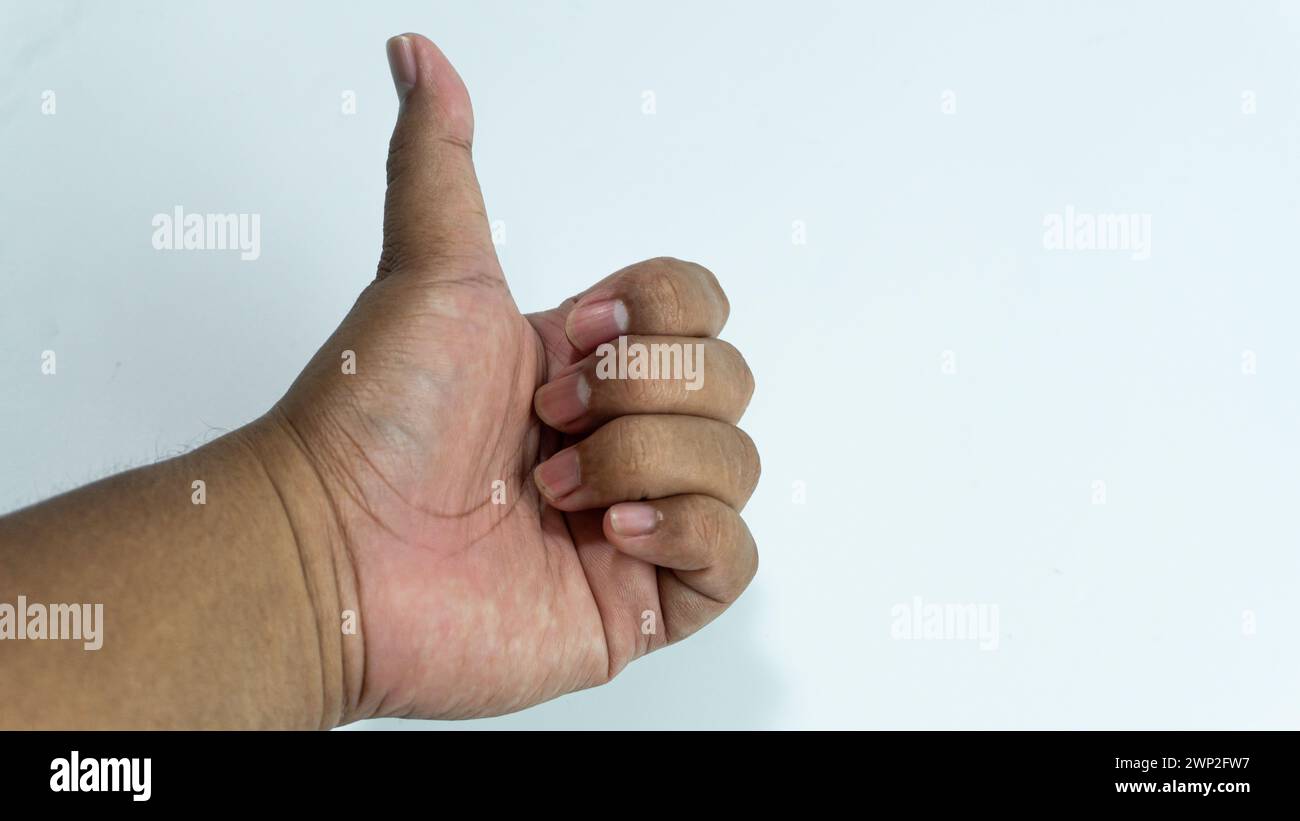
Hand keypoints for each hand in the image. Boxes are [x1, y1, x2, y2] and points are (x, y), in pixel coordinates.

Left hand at [260, 34, 759, 720]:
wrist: (335, 551)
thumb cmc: (371, 420)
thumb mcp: (428, 271)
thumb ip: (439, 162)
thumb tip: (418, 56)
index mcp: (587, 365)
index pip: (700, 311)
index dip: (655, 316)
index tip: (570, 336)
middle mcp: (619, 438)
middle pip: (730, 382)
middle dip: (639, 394)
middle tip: (547, 421)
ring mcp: (635, 521)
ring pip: (736, 465)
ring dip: (644, 464)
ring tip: (555, 491)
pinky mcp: (640, 599)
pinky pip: (735, 559)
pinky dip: (689, 534)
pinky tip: (608, 534)